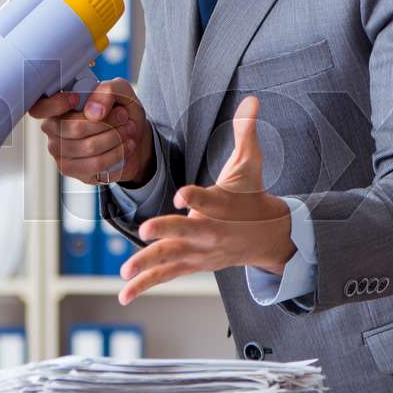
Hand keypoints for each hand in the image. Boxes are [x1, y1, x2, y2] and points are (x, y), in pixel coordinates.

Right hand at [29, 78, 150, 186]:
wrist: (131, 137)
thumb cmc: (118, 111)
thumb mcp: (119, 92)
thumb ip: (107, 92)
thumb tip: (94, 112)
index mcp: (56, 107)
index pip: (39, 107)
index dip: (57, 104)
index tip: (77, 99)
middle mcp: (52, 130)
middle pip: (76, 128)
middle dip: (108, 122)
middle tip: (124, 116)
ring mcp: (59, 152)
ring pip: (89, 147)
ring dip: (116, 138)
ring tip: (129, 130)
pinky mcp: (72, 170)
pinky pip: (96, 164)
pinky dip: (117, 153)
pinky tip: (126, 146)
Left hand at [116, 95, 294, 303]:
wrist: (268, 237)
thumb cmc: (251, 196)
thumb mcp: (251, 164)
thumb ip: (245, 132)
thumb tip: (252, 98)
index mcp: (224, 206)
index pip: (210, 200)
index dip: (196, 197)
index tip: (180, 195)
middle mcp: (212, 232)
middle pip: (188, 233)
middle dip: (166, 231)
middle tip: (144, 230)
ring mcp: (201, 252)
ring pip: (173, 259)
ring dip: (148, 265)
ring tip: (124, 271)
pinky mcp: (191, 264)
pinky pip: (166, 276)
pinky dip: (144, 285)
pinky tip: (124, 294)